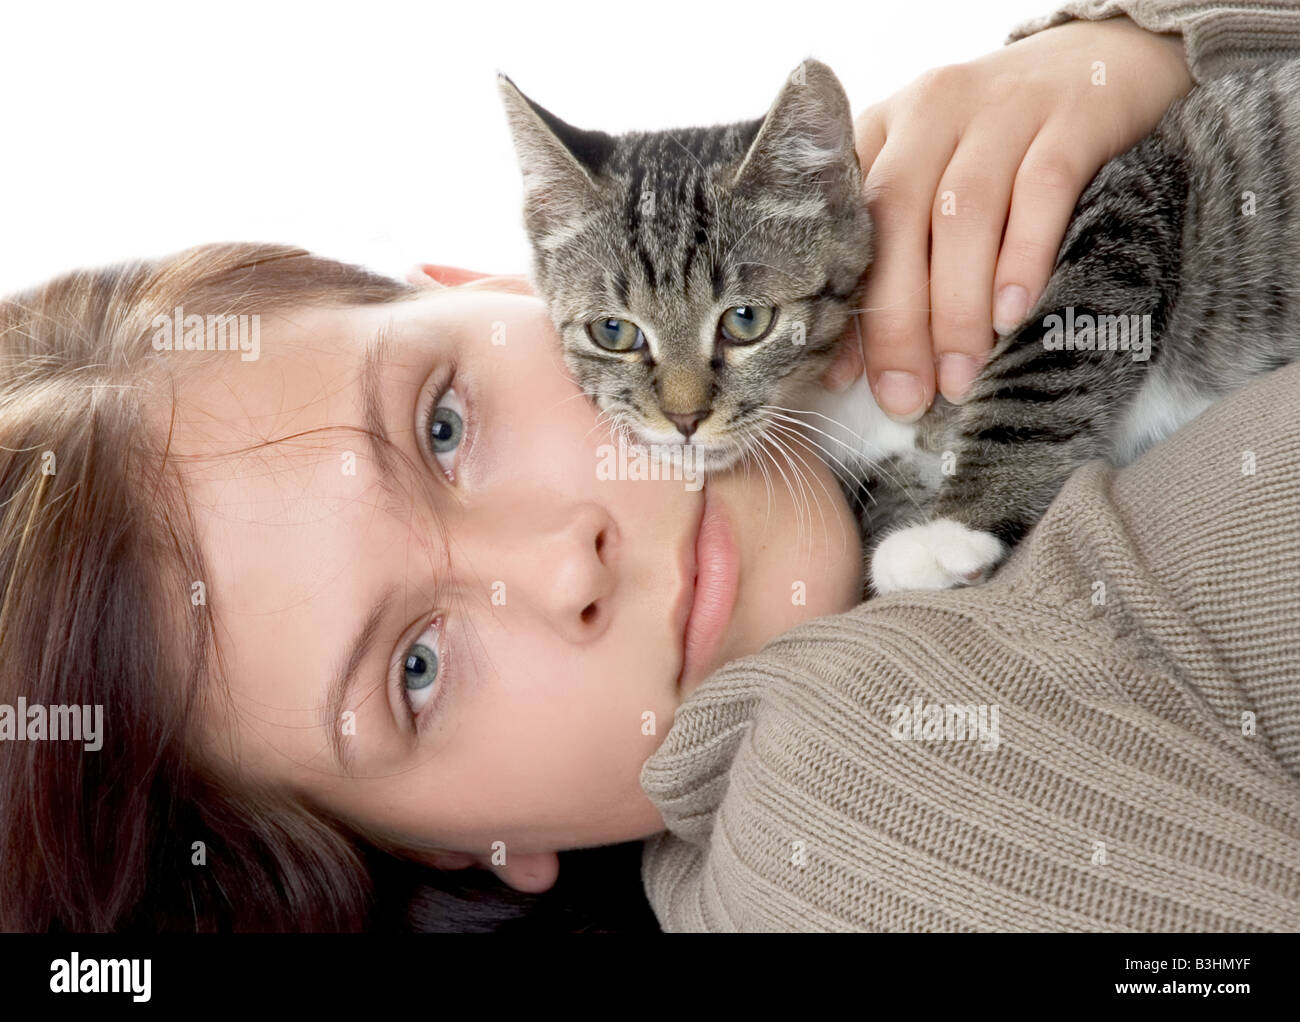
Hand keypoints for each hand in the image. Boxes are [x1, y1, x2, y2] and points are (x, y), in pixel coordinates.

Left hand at [820, 15, 1193, 418]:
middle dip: (897, 320)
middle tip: (906, 396)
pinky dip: (1022, 255)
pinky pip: (1042, 189)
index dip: (842, 307)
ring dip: (957, 307)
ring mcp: (1004, 108)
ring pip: (964, 212)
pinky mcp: (1073, 116)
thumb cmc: (999, 145)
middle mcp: (934, 110)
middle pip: (897, 220)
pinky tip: (1012, 313)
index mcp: (884, 130)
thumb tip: (846, 369)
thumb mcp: (932, 182)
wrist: (1105, 56)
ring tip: (958, 377)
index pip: (848, 226)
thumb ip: (889, 262)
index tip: (844, 379)